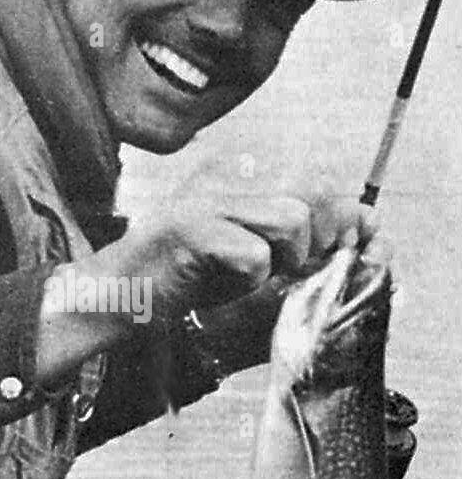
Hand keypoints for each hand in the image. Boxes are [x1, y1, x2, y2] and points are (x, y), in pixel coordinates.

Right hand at [115, 173, 377, 317]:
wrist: (117, 297)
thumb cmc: (184, 281)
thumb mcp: (249, 258)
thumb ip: (297, 241)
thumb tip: (360, 231)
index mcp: (243, 181)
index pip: (319, 181)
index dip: (346, 216)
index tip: (347, 247)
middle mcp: (227, 180)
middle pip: (313, 195)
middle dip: (318, 241)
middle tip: (290, 269)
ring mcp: (208, 201)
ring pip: (290, 220)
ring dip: (282, 260)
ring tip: (251, 276)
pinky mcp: (191, 228)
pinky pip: (253, 254)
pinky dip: (246, 280)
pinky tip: (218, 284)